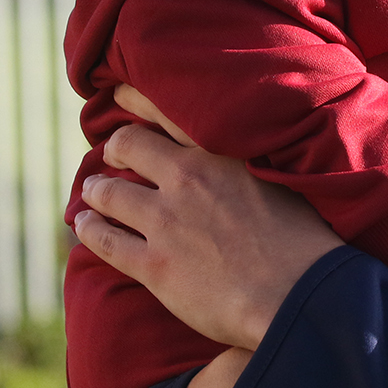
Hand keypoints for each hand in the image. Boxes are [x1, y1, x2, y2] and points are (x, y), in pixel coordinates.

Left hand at [74, 108, 342, 350]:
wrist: (298, 295)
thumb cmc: (305, 241)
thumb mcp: (283, 180)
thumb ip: (251, 165)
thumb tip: (244, 160)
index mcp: (221, 153)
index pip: (167, 111)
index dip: (135, 97)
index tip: (118, 92)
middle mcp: (187, 179)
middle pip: (127, 146)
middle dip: (114, 149)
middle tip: (110, 156)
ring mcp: (165, 222)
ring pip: (108, 193)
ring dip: (96, 190)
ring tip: (92, 194)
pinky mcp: (153, 265)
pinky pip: (104, 240)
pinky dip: (88, 230)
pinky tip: (83, 226)